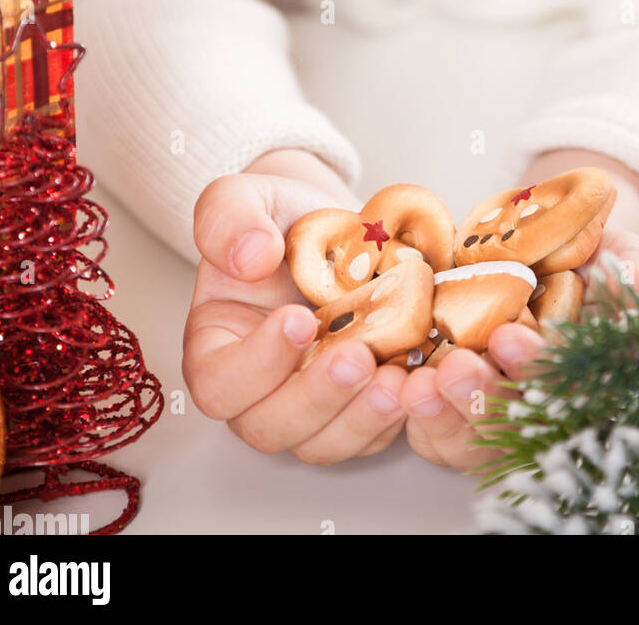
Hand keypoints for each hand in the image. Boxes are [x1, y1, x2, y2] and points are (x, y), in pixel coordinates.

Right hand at [182, 149, 410, 464]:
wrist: (330, 225)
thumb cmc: (279, 218)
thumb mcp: (242, 197)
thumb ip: (229, 219)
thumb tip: (250, 256)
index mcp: (217, 347)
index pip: (219, 383)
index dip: (255, 364)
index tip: (298, 319)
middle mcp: (258, 390)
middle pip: (272, 426)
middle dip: (317, 398)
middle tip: (357, 356)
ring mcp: (310, 405)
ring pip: (325, 441)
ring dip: (361, 419)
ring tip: (396, 379)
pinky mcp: (358, 405)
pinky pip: (373, 432)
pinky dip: (399, 415)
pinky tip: (420, 382)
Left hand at [398, 229, 638, 472]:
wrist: (540, 246)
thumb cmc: (591, 256)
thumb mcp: (619, 252)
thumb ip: (630, 269)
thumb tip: (630, 282)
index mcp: (582, 378)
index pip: (563, 389)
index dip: (538, 369)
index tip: (510, 337)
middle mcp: (535, 404)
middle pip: (507, 423)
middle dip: (480, 399)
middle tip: (454, 369)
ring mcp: (489, 406)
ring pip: (463, 437)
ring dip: (438, 413)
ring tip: (414, 384)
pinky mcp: (444, 398)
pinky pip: (424, 426)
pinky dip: (404, 408)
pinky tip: (387, 381)